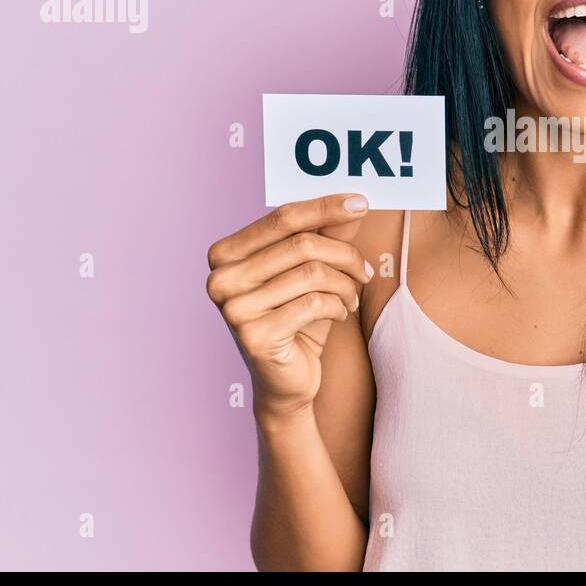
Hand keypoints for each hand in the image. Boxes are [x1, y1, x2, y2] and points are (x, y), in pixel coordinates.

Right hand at [206, 193, 374, 419]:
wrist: (287, 382)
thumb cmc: (299, 320)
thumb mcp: (314, 272)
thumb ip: (327, 235)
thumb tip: (353, 203)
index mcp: (225, 254)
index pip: (282, 217)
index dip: (325, 207)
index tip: (361, 203)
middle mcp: (221, 278)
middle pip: (301, 244)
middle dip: (344, 254)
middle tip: (365, 270)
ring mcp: (233, 309)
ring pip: (312, 273)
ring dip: (345, 284)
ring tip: (352, 296)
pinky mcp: (254, 336)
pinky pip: (314, 304)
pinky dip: (338, 306)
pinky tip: (340, 314)